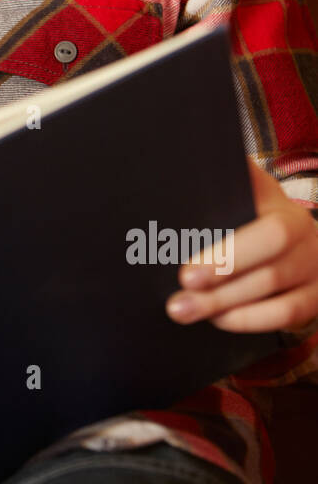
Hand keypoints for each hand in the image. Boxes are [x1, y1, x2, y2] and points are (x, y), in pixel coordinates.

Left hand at [165, 158, 317, 331]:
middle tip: (182, 286)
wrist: (301, 244)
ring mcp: (313, 267)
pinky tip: (218, 319)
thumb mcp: (243, 193)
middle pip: (268, 257)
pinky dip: (248, 318)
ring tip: (185, 308)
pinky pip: (285, 313)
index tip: (187, 268)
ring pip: (271, 286)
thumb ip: (221, 183)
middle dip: (222, 272)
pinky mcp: (314, 297)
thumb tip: (180, 164)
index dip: (228, 251)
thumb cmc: (253, 216)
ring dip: (225, 302)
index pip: (260, 225)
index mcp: (279, 204)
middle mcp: (303, 232)